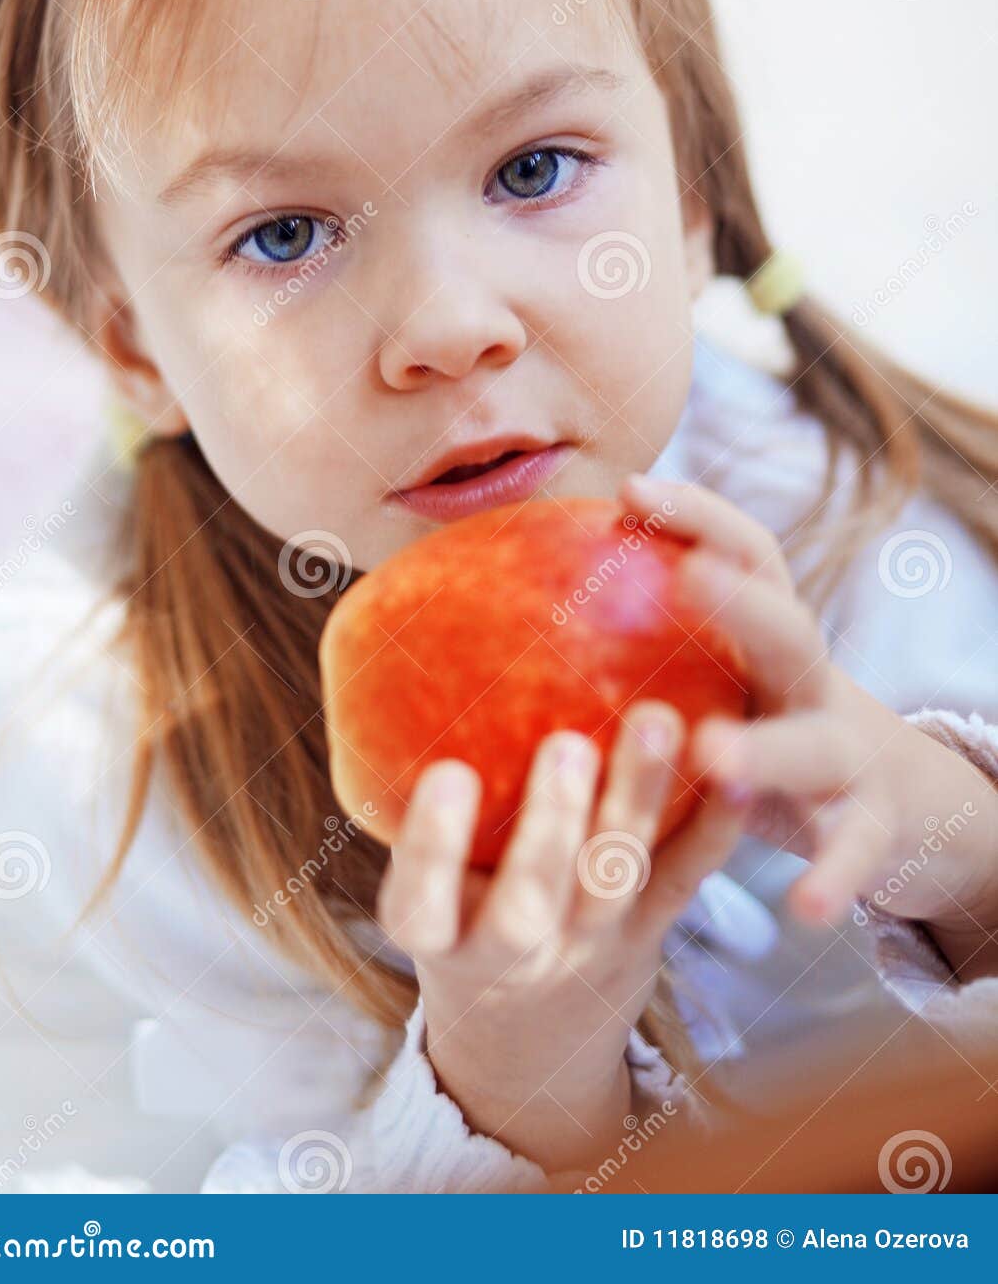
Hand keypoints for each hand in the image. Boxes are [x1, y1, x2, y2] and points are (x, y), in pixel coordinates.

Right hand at [375, 703, 743, 1175]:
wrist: (533, 1043)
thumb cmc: (463, 920)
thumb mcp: (425, 890)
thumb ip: (420, 813)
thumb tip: (398, 663)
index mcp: (440, 937)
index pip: (422, 904)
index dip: (433, 846)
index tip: (448, 774)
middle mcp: (514, 951)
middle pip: (531, 903)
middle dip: (552, 824)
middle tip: (567, 744)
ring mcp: (589, 945)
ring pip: (615, 880)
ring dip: (638, 800)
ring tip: (656, 722)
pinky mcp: (652, 928)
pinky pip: (684, 880)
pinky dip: (714, 828)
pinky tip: (733, 772)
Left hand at [620, 475, 997, 976]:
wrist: (888, 799)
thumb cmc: (759, 724)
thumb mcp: (715, 678)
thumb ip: (641, 644)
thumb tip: (512, 586)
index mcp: (767, 634)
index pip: (748, 554)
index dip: (697, 514)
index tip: (629, 490)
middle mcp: (810, 680)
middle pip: (788, 631)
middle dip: (743, 603)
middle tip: (690, 577)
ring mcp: (845, 751)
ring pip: (813, 746)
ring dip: (765, 749)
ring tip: (712, 754)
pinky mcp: (871, 824)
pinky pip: (851, 850)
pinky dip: (832, 875)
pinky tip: (803, 909)